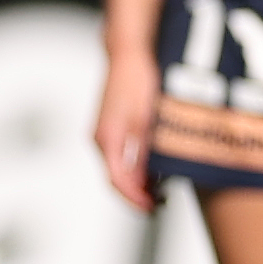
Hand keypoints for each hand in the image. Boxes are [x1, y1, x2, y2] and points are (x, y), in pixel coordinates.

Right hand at [94, 51, 162, 214]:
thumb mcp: (147, 118)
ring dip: (137, 183)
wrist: (128, 54)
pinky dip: (134, 168)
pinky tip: (152, 169)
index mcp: (108, 138)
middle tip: (162, 203)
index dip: (135, 200)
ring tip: (161, 190)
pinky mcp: (110, 129)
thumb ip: (142, 151)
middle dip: (137, 195)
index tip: (152, 208)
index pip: (117, 181)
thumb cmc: (138, 79)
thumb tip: (142, 180)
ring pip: (117, 169)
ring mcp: (103, 134)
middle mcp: (100, 139)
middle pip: (115, 179)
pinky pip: (119, 156)